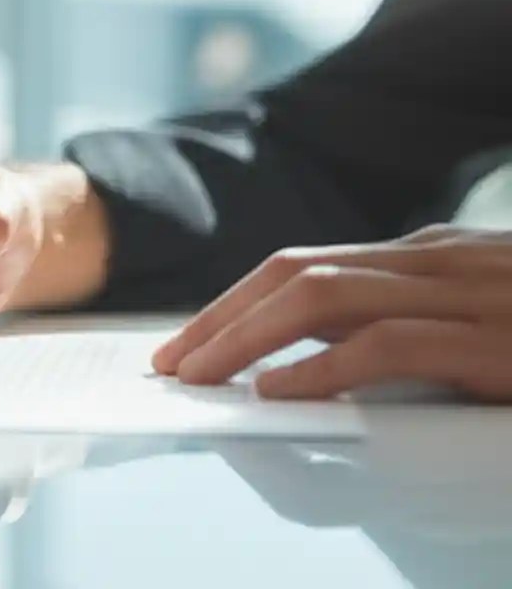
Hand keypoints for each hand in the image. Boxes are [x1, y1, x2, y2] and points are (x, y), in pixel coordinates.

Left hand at [153, 225, 511, 399]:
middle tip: (169, 363)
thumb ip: (402, 323)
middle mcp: (434, 262)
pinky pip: (388, 345)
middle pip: (296, 274)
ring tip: (199, 377)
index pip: (302, 267)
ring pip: (324, 297)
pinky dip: (323, 368)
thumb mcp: (474, 315)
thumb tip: (318, 356)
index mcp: (423, 257)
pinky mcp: (497, 341)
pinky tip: (279, 391)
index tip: (184, 344)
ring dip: (245, 337)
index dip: (232, 304)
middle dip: (221, 318)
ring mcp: (465, 293)